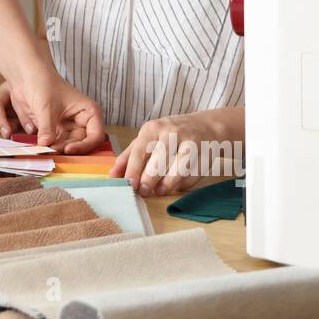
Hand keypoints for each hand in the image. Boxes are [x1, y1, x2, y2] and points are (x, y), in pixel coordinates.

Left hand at [0, 70, 104, 153]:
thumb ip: (47, 128)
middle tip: (51, 151)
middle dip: (67, 149)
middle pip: (81, 144)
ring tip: (44, 150)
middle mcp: (82, 121)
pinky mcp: (55, 130)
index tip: (68, 149)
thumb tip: (46, 145)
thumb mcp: (46, 107)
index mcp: (89, 112)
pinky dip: (49, 147)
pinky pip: (55, 143)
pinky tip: (40, 147)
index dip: (84, 146)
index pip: (96, 136)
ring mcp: (68, 126)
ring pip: (67, 146)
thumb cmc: (43, 84)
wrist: (26, 75)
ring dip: (57, 150)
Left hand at [110, 107, 243, 196]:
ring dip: (167, 185)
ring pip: (177, 170)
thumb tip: (112, 175)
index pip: (140, 151)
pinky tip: (176, 185)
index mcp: (153, 128)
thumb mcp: (148, 138)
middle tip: (144, 191)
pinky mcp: (206, 156)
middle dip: (149, 180)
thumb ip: (129, 156)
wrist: (205, 126)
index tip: (129, 185)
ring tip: (159, 191)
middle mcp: (172, 133)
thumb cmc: (169, 134)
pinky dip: (183, 184)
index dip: (133, 170)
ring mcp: (191, 144)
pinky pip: (192, 175)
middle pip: (159, 162)